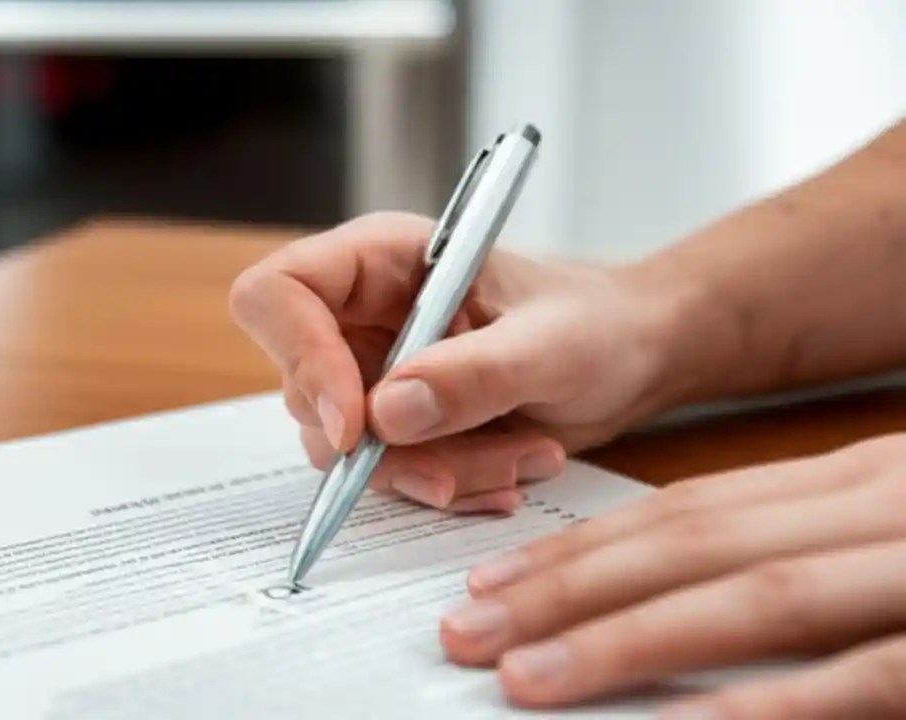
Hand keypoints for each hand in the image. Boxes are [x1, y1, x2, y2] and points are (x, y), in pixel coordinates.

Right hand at [230, 212, 683, 511]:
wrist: (631, 358)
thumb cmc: (598, 323)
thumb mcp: (551, 345)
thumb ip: (473, 375)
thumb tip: (383, 414)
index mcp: (381, 260)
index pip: (280, 294)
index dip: (299, 358)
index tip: (356, 426)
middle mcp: (361, 316)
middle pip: (308, 392)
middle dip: (392, 446)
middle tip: (471, 463)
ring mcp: (372, 374)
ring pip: (351, 450)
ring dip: (437, 471)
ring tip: (523, 455)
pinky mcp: (395, 425)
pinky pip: (389, 475)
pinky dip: (450, 486)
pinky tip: (508, 472)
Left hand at [440, 434, 905, 718]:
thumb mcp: (888, 528)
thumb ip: (793, 548)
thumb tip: (661, 595)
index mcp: (851, 482)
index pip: (687, 507)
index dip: (578, 548)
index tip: (490, 581)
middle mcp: (875, 512)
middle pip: (695, 542)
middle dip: (568, 588)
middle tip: (468, 632)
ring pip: (756, 598)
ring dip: (628, 639)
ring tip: (526, 678)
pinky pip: (858, 679)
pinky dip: (761, 706)